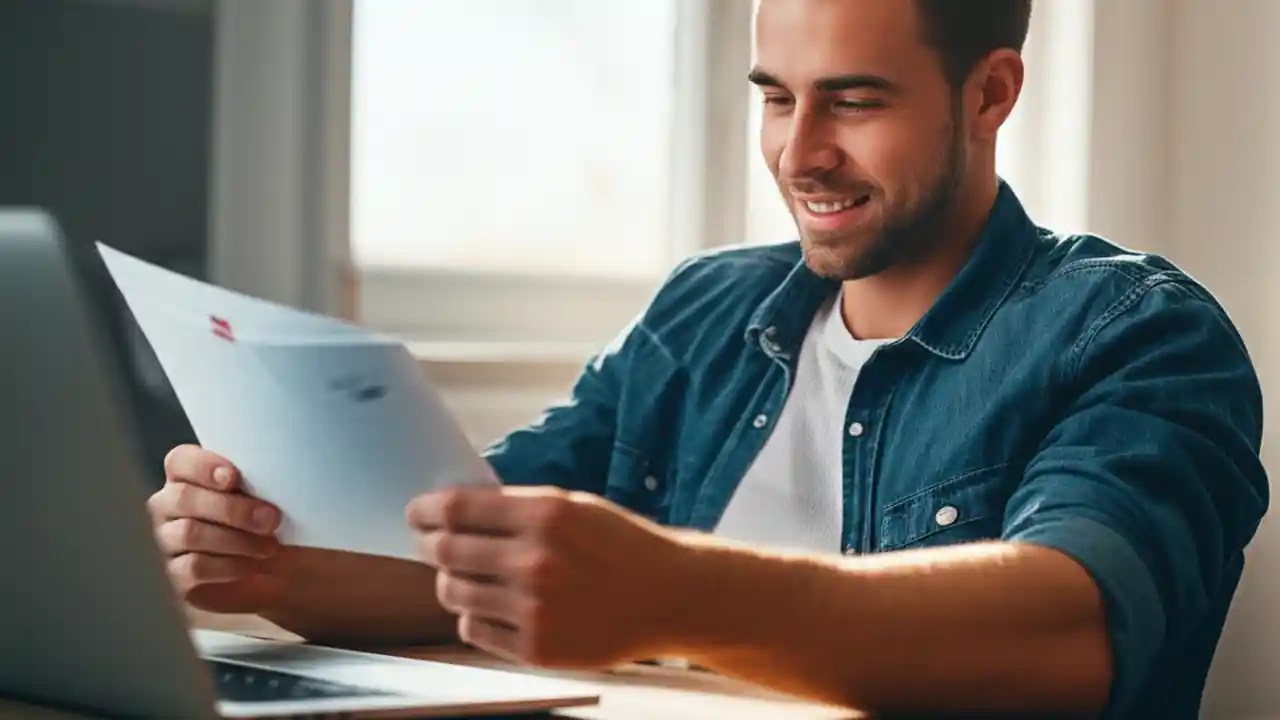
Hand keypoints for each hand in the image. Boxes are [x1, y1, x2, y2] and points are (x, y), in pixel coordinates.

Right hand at [147, 445, 283, 612]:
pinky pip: (192, 568)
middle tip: (271, 519)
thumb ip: (264, 480)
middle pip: (182, 498)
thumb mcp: (276, 498)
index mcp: (190, 475)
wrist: (282, 572)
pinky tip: (252, 566)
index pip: (180, 461)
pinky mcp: (176, 575)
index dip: (203, 466)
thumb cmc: (274, 524)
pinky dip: (228, 566)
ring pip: (188, 533)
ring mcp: (169, 541)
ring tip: (270, 547)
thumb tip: (277, 472)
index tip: (233, 477)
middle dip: (231, 508)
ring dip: (236, 540)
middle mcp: (170, 505)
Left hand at [406, 486, 693, 668]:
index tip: (416, 512)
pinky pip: (473, 628)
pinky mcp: (536, 647)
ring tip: (473, 576)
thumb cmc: (621, 545)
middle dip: (430, 545)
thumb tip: (454, 510)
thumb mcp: (574, 506)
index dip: (425, 510)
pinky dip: (476, 614)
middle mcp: (535, 562)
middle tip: (433, 543)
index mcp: (545, 515)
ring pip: (453, 593)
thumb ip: (517, 508)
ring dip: (452, 581)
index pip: (456, 510)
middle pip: (445, 552)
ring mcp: (534, 609)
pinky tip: (498, 604)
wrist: (669, 596)